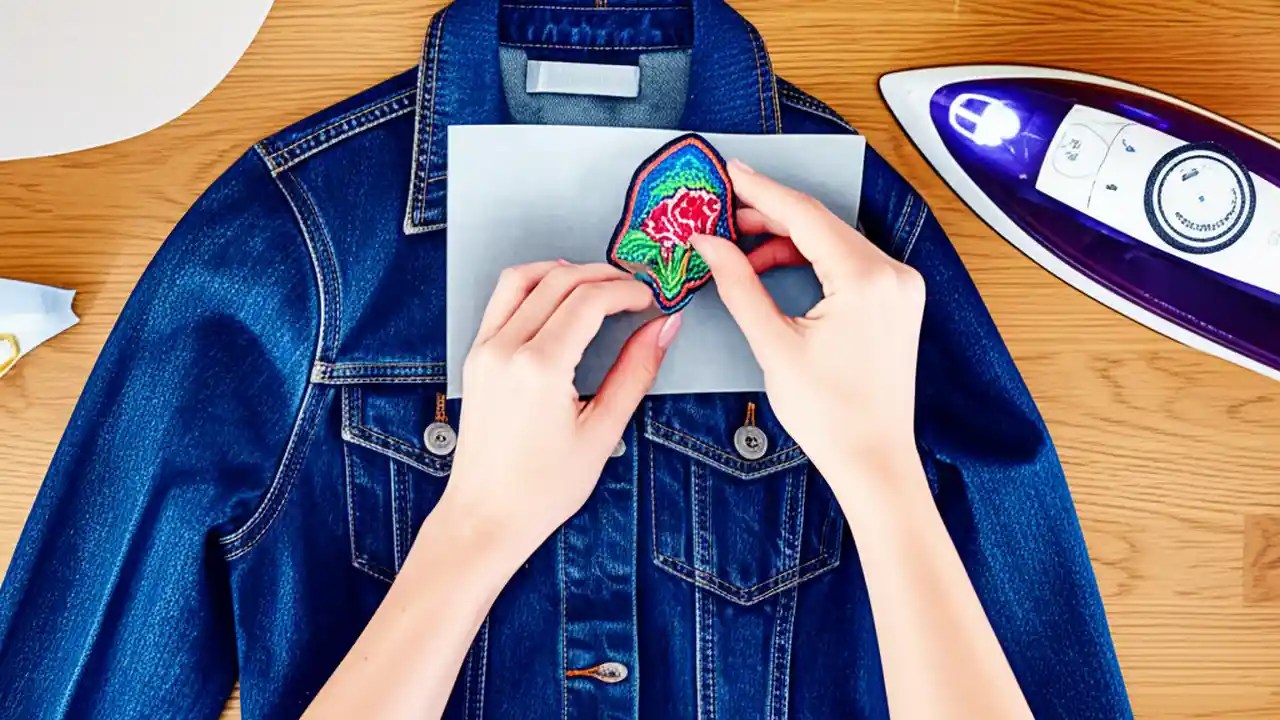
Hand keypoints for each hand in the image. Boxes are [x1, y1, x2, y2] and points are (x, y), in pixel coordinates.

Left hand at [436, 261, 680, 572]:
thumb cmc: (541, 488)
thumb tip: (664, 328)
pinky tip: (558, 299)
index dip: (627, 291)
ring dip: (563, 271)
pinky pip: (501, 300)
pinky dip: (533, 286)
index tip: (650, 299)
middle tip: (633, 290)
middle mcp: (506, 350)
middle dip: (603, 275)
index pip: (589, 299)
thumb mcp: (602, 432)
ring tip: (597, 283)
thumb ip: (636, 372)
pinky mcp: (475, 357)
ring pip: (522, 278)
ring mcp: (484, 350)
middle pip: (559, 280)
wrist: (486, 515)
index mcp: (539, 368)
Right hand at [691, 161, 925, 497]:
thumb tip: (709, 243)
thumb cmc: (830, 416)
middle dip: (770, 214)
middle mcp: (893, 274)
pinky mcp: (898, 300)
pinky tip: (775, 265)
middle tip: (722, 212)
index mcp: (866, 280)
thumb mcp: (773, 345)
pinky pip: (849, 262)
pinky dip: (812, 258)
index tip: (729, 172)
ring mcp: (900, 287)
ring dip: (788, 237)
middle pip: (821, 223)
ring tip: (741, 244)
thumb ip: (739, 284)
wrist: (874, 460)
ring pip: (834, 240)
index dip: (761, 191)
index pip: (805, 216)